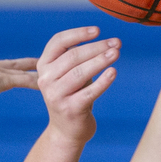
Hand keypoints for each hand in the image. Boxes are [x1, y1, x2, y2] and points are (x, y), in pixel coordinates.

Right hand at [36, 27, 120, 145]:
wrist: (66, 131)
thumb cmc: (72, 96)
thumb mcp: (68, 74)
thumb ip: (78, 57)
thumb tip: (107, 42)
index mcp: (44, 66)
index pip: (58, 42)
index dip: (78, 33)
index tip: (98, 30)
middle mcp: (46, 80)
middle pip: (72, 57)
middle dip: (97, 47)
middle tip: (116, 43)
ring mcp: (56, 96)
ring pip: (80, 73)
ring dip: (100, 61)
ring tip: (116, 53)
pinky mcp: (69, 109)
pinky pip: (89, 92)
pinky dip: (102, 81)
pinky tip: (113, 72)